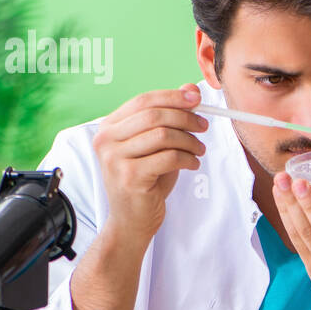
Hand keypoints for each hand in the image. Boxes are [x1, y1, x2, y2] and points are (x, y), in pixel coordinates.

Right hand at [92, 83, 207, 241]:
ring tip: (198, 150)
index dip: (173, 96)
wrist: (131, 220)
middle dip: (186, 118)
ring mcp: (115, 159)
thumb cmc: (145, 181)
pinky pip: (169, 157)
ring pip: (164, 135)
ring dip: (189, 141)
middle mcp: (106, 140)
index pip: (143, 100)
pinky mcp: (130, 177)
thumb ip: (169, 117)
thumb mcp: (156, 145)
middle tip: (204, 127)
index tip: (197, 99)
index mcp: (109, 127)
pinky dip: (188, 159)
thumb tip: (190, 89)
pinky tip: (192, 164)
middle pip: (154, 115)